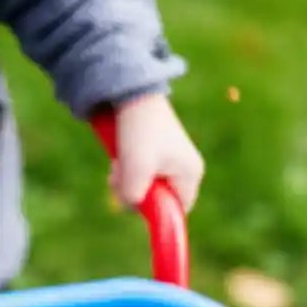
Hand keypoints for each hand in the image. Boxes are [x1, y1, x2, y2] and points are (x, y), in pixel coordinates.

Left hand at [110, 93, 204, 212]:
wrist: (131, 93)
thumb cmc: (140, 131)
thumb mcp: (136, 169)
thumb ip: (134, 196)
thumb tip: (130, 206)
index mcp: (191, 174)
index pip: (178, 210)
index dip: (156, 213)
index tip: (135, 204)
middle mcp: (185, 168)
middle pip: (158, 199)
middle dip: (135, 194)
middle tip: (118, 180)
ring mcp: (169, 159)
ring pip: (144, 186)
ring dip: (125, 182)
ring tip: (116, 166)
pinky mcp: (154, 151)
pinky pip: (139, 173)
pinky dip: (125, 170)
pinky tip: (117, 159)